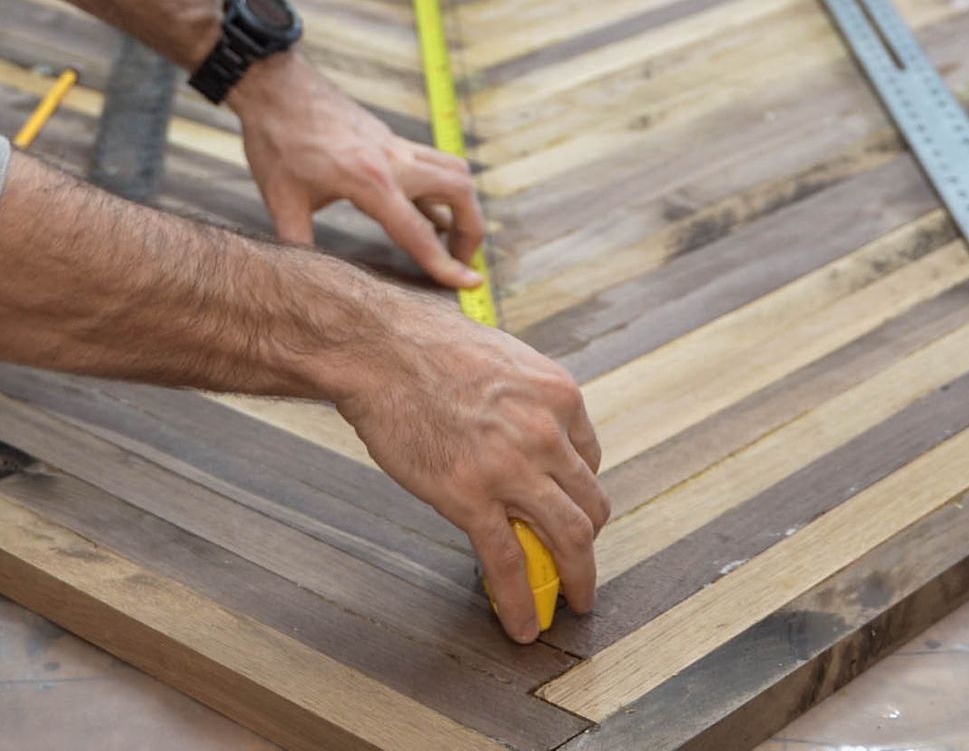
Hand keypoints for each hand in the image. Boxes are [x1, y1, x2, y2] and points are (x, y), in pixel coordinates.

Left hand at [229, 53, 487, 290]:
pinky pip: (430, 162)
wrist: (276, 85)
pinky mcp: (389, 136)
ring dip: (464, 204)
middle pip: (459, 191)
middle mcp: (393, 160)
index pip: (419, 232)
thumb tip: (299, 282)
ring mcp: (394, 144)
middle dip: (471, 231)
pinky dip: (439, 188)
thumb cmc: (277, 140)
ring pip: (453, 169)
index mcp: (370, 181)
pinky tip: (425, 209)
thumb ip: (297, 243)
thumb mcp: (281, 200)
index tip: (471, 285)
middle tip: (459, 261)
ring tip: (450, 237)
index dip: (446, 265)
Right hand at [328, 292, 607, 642]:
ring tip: (574, 600)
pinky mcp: (470, 497)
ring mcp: (510, 468)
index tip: (569, 506)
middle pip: (589, 503)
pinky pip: (508, 563)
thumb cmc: (427, 345)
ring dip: (577, 578)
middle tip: (583, 564)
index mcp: (558, 393)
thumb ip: (526, 396)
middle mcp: (546, 432)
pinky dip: (521, 600)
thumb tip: (529, 428)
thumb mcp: (501, 356)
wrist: (378, 350)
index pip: (589, 456)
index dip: (579, 488)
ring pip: (568, 538)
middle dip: (589, 540)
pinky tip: (523, 623)